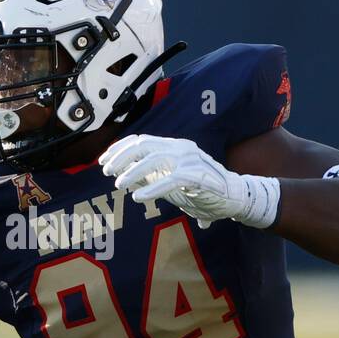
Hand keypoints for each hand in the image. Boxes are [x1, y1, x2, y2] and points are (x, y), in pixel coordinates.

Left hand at [98, 134, 280, 228]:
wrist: (234, 197)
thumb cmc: (202, 190)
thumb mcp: (170, 182)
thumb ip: (151, 176)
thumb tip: (126, 175)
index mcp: (173, 146)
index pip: (140, 140)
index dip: (119, 149)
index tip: (103, 161)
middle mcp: (180, 148)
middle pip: (142, 146)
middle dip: (120, 157)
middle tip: (107, 172)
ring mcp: (190, 160)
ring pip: (153, 159)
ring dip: (132, 172)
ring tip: (119, 185)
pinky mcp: (197, 176)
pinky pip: (170, 180)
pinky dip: (151, 188)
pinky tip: (138, 196)